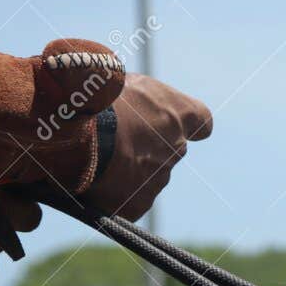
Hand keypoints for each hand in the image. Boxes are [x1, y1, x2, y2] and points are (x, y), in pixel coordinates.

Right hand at [83, 74, 212, 219]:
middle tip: (114, 137)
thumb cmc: (101, 102)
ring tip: (95, 157)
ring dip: (127, 168)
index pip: (201, 120)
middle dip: (147, 145)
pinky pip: (128, 198)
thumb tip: (132, 97)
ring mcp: (159, 180)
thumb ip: (138, 93)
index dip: (191, 123)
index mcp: (177, 114)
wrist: (84, 140)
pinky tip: (91, 179)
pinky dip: (113, 191)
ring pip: (146, 175)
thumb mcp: (122, 80)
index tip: (184, 125)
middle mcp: (175, 149)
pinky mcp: (138, 204)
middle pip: (167, 149)